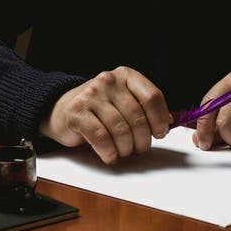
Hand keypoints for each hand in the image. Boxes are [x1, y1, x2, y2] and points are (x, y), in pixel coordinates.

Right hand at [38, 66, 170, 164]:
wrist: (60, 108)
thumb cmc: (98, 108)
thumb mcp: (123, 100)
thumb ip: (144, 108)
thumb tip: (170, 121)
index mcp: (125, 75)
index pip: (152, 96)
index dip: (160, 119)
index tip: (160, 133)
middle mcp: (108, 81)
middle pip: (137, 116)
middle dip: (142, 140)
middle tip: (139, 149)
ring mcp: (91, 95)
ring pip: (120, 129)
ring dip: (126, 148)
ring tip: (123, 152)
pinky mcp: (76, 112)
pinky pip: (101, 137)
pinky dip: (109, 151)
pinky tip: (110, 155)